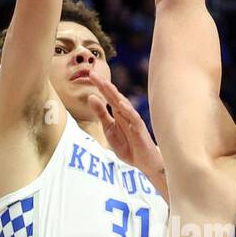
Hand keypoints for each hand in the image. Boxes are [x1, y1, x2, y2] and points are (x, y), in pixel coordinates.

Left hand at [86, 72, 165, 190]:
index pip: (108, 97)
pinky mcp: (140, 131)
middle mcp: (126, 114)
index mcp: (118, 113)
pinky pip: (134, 119)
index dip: (99, 86)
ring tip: (104, 84)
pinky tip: (120, 104)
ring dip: (114, 94)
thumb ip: (101, 114)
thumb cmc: (130, 146)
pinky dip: (128, 111)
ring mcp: (134, 121)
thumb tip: (91, 97)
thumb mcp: (109, 129)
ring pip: (124, 104)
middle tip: (92, 73)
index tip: (89, 74)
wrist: (146, 163)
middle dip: (104, 85)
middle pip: (114, 96)